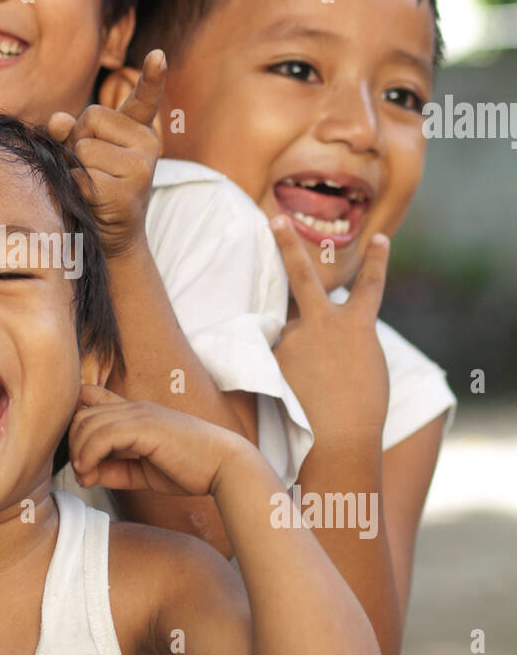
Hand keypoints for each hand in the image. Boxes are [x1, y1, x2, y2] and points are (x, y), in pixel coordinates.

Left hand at [46, 49, 165, 257]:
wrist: (114, 238)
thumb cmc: (97, 188)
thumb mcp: (86, 153)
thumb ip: (73, 130)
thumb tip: (56, 121)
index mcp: (139, 131)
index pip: (145, 99)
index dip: (152, 77)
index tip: (157, 54)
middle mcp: (147, 145)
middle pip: (91, 117)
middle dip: (79, 139)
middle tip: (93, 169)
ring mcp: (139, 168)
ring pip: (83, 147)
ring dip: (76, 166)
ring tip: (93, 186)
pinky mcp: (123, 191)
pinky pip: (81, 173)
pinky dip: (77, 185)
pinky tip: (93, 200)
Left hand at [69, 384, 241, 496]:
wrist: (225, 467)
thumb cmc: (189, 470)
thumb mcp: (143, 472)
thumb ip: (116, 470)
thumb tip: (86, 475)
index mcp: (136, 412)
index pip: (90, 399)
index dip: (78, 425)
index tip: (82, 458)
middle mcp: (135, 407)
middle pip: (82, 413)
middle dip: (73, 444)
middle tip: (83, 474)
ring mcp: (140, 413)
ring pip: (87, 422)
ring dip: (79, 452)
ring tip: (86, 477)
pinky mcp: (146, 426)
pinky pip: (103, 435)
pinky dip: (89, 455)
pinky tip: (90, 475)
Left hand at [271, 217, 389, 448]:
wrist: (340, 436)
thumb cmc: (362, 409)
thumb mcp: (366, 365)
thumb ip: (345, 339)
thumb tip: (321, 332)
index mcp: (359, 324)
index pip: (370, 283)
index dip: (377, 260)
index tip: (380, 238)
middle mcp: (324, 321)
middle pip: (301, 274)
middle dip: (287, 243)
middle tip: (274, 219)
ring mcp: (296, 337)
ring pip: (289, 332)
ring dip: (296, 352)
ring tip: (310, 381)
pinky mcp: (276, 356)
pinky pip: (277, 356)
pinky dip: (284, 371)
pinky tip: (297, 393)